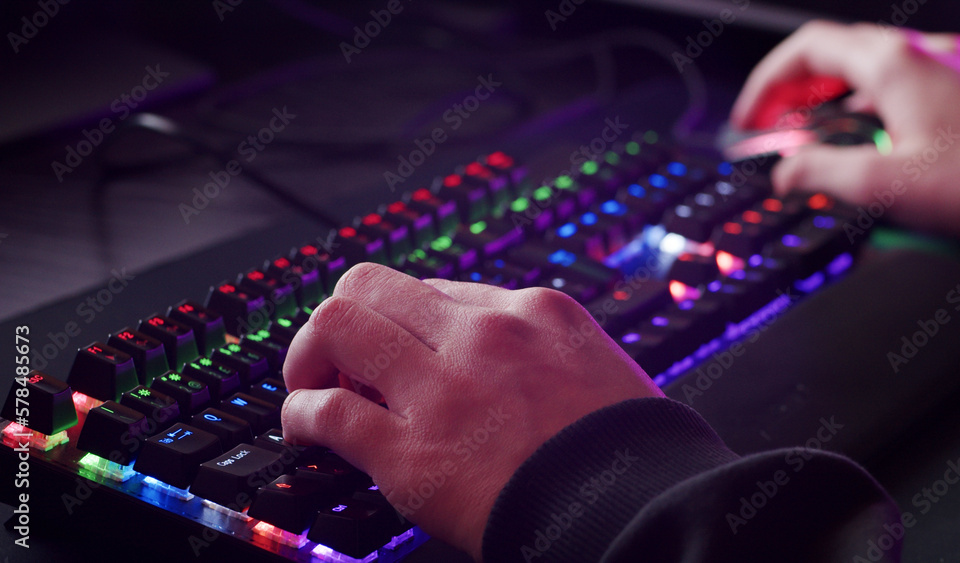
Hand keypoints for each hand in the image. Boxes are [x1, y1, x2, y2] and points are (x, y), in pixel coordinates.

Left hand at [280, 263, 662, 559]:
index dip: (403, 324)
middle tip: (340, 360)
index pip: (432, 290)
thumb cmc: (630, 454)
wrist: (642, 512)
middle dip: (342, 318)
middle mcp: (483, 334)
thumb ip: (543, 351)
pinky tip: (304, 431)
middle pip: (371, 285)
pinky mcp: (414, 452)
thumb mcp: (600, 367)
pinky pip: (327, 412)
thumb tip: (505, 361)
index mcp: (533, 311)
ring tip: (312, 386)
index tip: (397, 356)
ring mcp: (445, 388)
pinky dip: (300, 416)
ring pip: (338, 325)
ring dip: (310, 354)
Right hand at [731, 20, 959, 240]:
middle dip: (793, 91)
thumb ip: (821, 174)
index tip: (749, 118)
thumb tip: (786, 173)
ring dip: (830, 102)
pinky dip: (867, 110)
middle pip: (834, 55)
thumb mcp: (886, 186)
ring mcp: (949, 70)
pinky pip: (901, 88)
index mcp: (893, 65)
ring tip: (814, 140)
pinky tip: (870, 147)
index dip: (765, 84)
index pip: (805, 51)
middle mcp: (922, 55)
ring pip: (869, 71)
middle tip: (773, 128)